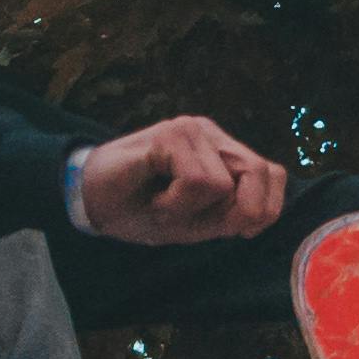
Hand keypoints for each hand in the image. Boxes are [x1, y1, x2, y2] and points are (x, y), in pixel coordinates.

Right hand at [75, 114, 289, 244]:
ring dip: (193, 210)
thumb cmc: (138, 209)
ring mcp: (191, 130)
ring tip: (163, 204)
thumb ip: (232, 214)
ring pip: (226, 184)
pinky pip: (198, 181)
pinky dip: (176, 203)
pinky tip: (153, 198)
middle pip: (260, 174)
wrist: (87, 200)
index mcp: (221, 151)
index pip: (272, 175)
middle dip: (232, 213)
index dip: (261, 210)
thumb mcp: (196, 222)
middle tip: (189, 216)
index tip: (227, 228)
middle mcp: (210, 134)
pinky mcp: (170, 135)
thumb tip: (263, 215)